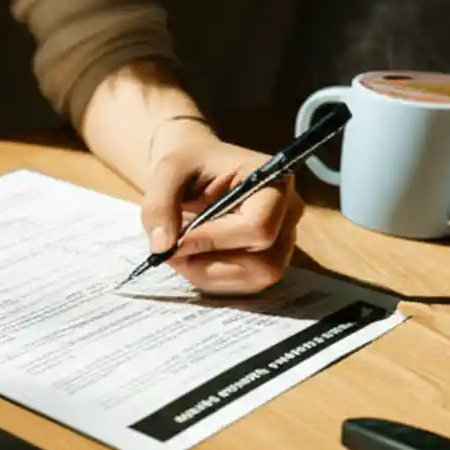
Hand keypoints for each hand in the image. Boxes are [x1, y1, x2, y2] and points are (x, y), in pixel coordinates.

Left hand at [141, 126, 303, 294]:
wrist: (198, 169)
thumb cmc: (190, 164)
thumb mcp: (168, 170)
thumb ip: (160, 203)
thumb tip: (163, 247)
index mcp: (274, 181)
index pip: (258, 227)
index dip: (213, 241)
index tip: (177, 242)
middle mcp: (289, 213)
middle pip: (263, 262)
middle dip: (209, 264)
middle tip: (170, 252)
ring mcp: (285, 240)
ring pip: (255, 279)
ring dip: (207, 274)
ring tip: (179, 253)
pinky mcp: (271, 260)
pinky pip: (246, 285)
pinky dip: (212, 278)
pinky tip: (193, 258)